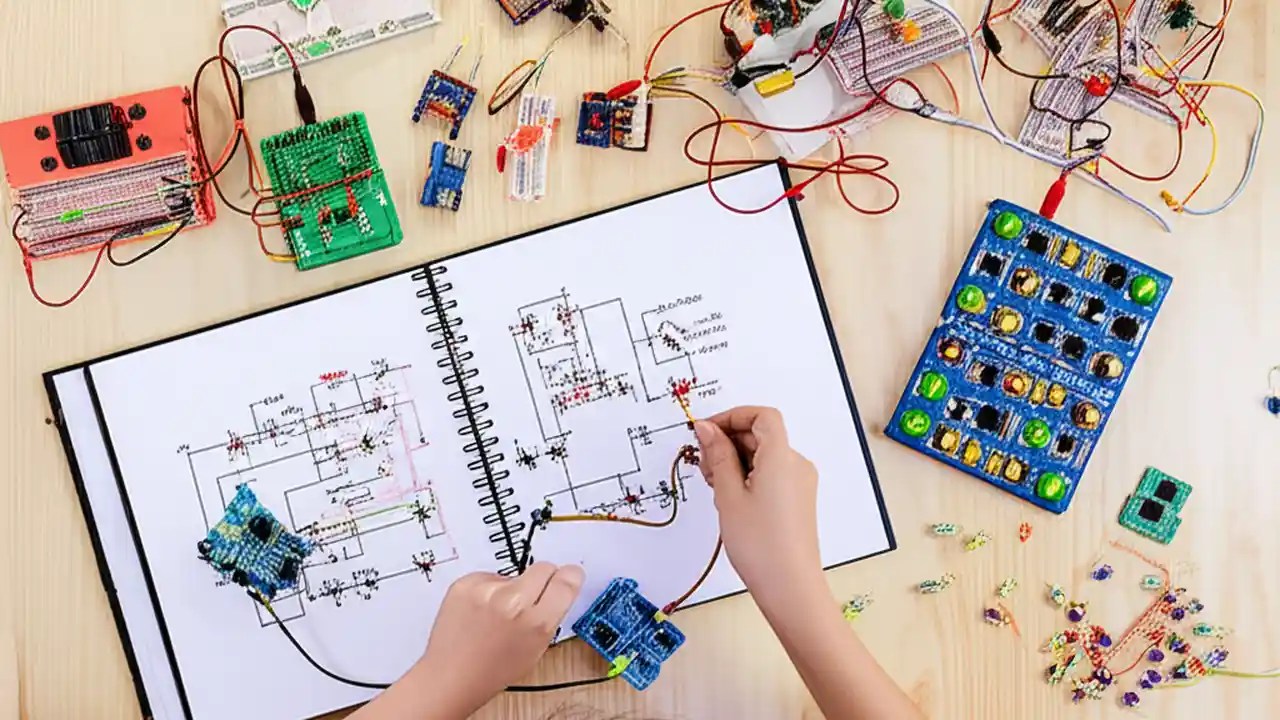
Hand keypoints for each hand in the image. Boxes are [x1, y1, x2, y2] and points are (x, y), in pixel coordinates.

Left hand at [359, 564, 583, 719]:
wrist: (450, 676)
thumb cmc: (492, 670)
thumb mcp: (535, 649)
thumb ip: (549, 616)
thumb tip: (559, 586)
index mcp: (537, 623)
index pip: (567, 580)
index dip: (569, 577)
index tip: (567, 576)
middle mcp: (513, 602)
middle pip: (544, 567)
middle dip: (543, 578)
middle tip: (532, 594)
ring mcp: (487, 590)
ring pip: (514, 574)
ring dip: (510, 588)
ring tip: (495, 614)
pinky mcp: (466, 583)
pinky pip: (489, 576)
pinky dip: (487, 589)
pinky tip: (479, 611)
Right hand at [694, 407, 822, 611]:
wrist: (790, 587)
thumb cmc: (760, 545)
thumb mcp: (729, 496)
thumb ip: (718, 456)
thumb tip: (708, 429)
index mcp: (782, 457)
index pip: (762, 416)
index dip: (732, 417)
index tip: (706, 432)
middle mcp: (796, 464)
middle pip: (761, 435)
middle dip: (728, 442)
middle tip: (703, 466)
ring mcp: (799, 482)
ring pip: (763, 455)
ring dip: (735, 461)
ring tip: (715, 488)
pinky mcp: (797, 499)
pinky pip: (770, 473)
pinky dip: (747, 476)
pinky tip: (730, 499)